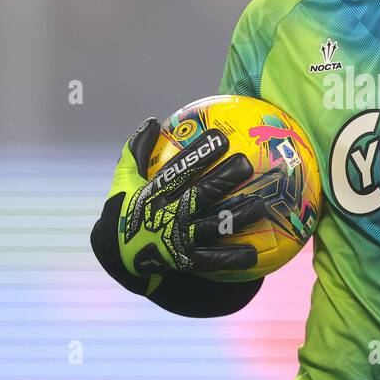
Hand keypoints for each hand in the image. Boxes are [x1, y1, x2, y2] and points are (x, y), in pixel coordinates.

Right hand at [111, 116, 266, 279]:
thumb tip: (152, 120)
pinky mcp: (184, 260)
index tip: (221, 138)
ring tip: (260, 206)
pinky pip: (212, 259)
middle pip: (202, 194)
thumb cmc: (126, 207)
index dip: (200, 154)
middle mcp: (169, 214)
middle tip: (246, 165)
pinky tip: (254, 254)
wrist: (118, 253)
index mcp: (155, 192)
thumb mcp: (125, 177)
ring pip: (212, 226)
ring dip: (237, 216)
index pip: (180, 169)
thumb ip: (138, 149)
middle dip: (225, 179)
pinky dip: (232, 257)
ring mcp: (178, 238)